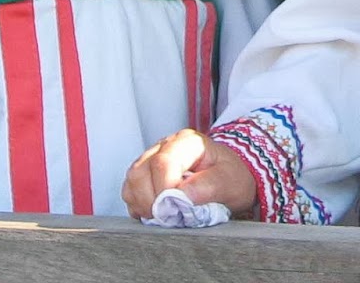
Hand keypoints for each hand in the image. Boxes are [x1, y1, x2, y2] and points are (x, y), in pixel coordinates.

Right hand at [122, 128, 257, 219]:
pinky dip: (138, 205)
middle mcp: (165, 146)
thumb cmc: (230, 177)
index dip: (165, 190)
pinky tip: (157, 212)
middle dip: (151, 201)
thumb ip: (208, 187)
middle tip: (169, 217)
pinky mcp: (145, 174)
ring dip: (143, 204)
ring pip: (132, 180)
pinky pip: (129, 190)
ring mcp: (152, 158)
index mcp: (188, 142)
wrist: (229, 178)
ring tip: (164, 216)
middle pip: (140, 171)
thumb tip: (180, 198)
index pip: (163, 163)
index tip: (177, 210)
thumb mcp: (230, 182)